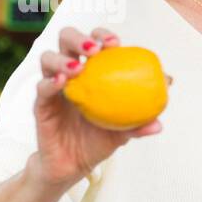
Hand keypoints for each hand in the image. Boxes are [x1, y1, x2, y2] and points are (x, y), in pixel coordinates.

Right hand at [32, 27, 168, 187]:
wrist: (74, 165)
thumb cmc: (99, 140)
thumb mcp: (124, 133)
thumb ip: (140, 123)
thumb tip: (160, 120)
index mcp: (92, 72)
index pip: (94, 43)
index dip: (102, 36)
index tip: (116, 43)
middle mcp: (70, 73)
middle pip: (66, 40)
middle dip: (79, 37)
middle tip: (95, 48)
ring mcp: (53, 86)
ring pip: (48, 59)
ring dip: (63, 58)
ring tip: (78, 67)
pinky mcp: (41, 103)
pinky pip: (42, 88)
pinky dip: (51, 82)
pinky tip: (62, 82)